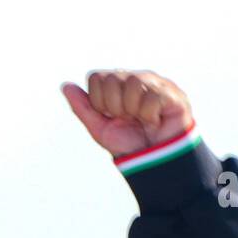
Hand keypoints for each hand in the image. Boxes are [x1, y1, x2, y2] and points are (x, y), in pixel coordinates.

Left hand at [61, 71, 192, 157]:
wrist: (153, 160)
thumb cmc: (128, 142)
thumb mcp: (99, 128)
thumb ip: (82, 108)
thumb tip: (65, 86)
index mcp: (116, 84)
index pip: (95, 77)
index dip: (98, 101)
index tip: (110, 116)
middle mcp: (134, 78)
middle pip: (112, 78)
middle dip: (115, 107)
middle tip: (127, 118)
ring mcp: (155, 83)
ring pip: (133, 83)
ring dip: (133, 110)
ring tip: (141, 119)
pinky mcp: (172, 93)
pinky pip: (152, 96)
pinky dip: (150, 115)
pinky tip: (155, 120)